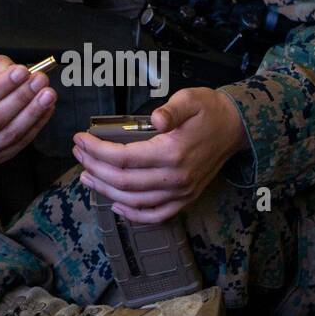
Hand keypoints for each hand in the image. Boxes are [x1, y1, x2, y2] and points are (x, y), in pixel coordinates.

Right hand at [0, 54, 56, 165]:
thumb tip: (20, 72)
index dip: (2, 86)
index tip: (22, 71)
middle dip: (21, 98)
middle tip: (40, 80)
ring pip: (10, 134)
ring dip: (33, 112)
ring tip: (48, 94)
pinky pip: (21, 142)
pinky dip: (37, 124)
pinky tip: (47, 108)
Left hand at [72, 87, 248, 222]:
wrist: (235, 128)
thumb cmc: (209, 110)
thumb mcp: (191, 100)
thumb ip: (171, 110)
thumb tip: (156, 118)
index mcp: (172, 153)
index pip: (123, 157)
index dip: (97, 150)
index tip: (80, 139)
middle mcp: (175, 178)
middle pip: (123, 181)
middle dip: (94, 167)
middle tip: (78, 154)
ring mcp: (180, 193)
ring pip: (133, 200)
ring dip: (105, 190)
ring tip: (86, 176)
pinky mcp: (185, 199)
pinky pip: (155, 215)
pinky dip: (133, 215)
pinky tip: (115, 204)